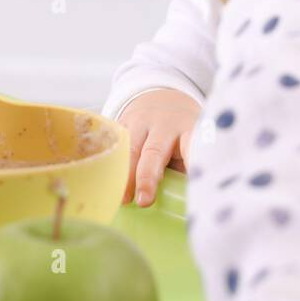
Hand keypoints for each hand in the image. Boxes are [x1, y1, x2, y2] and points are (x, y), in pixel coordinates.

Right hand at [117, 89, 200, 206]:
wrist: (163, 98)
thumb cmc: (181, 134)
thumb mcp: (191, 145)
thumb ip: (187, 168)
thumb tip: (188, 203)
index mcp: (189, 131)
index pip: (193, 146)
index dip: (192, 163)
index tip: (194, 184)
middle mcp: (165, 124)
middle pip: (155, 151)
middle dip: (148, 177)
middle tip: (145, 201)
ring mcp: (140, 122)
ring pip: (130, 149)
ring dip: (126, 175)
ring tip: (124, 200)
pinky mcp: (121, 123)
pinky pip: (113, 143)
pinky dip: (110, 163)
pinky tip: (105, 182)